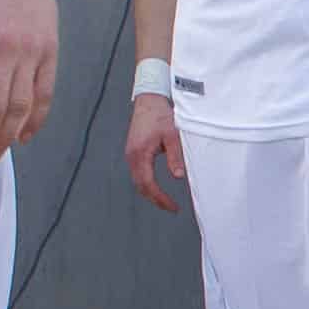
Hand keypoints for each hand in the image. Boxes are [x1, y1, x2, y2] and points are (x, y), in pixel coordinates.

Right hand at [123, 95, 188, 212]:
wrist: (148, 101)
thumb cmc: (160, 116)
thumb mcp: (172, 136)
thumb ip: (175, 156)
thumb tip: (178, 176)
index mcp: (140, 154)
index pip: (148, 184)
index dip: (160, 198)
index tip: (172, 206)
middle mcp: (132, 156)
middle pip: (140, 186)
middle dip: (155, 199)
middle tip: (171, 208)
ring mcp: (131, 155)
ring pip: (138, 181)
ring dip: (150, 193)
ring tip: (165, 201)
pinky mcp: (133, 152)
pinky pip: (138, 174)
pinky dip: (146, 184)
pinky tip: (157, 188)